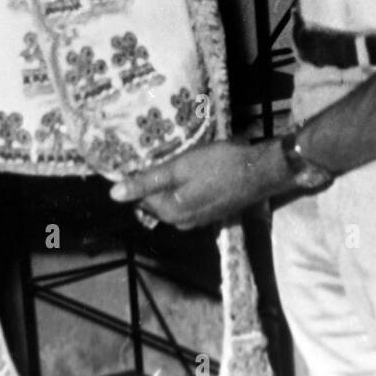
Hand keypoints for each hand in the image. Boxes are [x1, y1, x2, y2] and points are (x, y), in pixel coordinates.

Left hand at [110, 140, 278, 229]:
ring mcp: (197, 219)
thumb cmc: (220, 165)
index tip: (141, 155)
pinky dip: (186, 186)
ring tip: (178, 157)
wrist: (261, 171)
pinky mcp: (210, 212)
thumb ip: (147, 181)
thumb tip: (114, 194)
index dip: (137, 176)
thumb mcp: (180, 168)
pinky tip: (195, 168)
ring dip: (171, 182)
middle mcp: (181, 222)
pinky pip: (188, 200)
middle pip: (155, 200)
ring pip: (172, 199)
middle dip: (154, 180)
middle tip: (162, 154)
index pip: (139, 197)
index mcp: (170, 212)